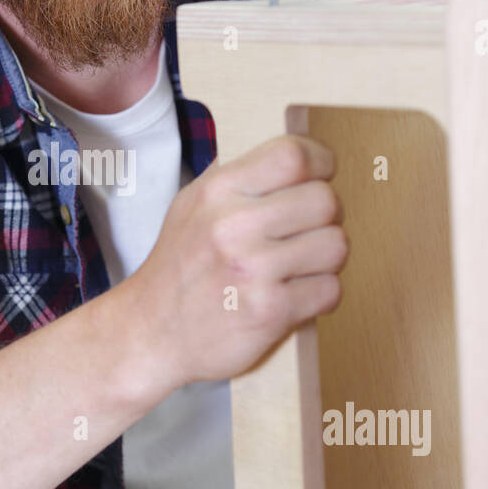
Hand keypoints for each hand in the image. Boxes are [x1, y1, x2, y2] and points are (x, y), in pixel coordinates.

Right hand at [126, 135, 348, 389]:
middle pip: (325, 200)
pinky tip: (294, 294)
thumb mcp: (192, 206)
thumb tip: (297, 158)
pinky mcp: (270, 311)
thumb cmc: (179, 267)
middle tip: (306, 231)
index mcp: (217, 191)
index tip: (320, 177)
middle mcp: (234, 226)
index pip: (293, 155)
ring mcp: (253, 270)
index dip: (321, 164)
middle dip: (326, 217)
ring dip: (326, 258)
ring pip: (336, 245)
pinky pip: (331, 290)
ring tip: (300, 265)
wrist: (151, 333)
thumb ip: (239, 179)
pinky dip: (319, 294)